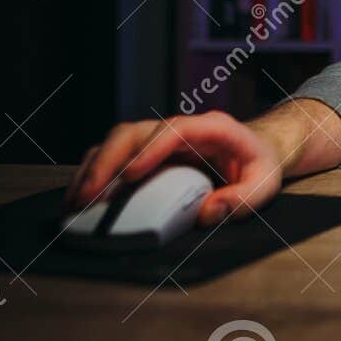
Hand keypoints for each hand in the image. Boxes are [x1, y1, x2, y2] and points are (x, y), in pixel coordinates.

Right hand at [64, 110, 285, 226]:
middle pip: (134, 132)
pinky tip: (82, 199)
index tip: (131, 176)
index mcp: (212, 128)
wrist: (258, 149)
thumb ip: (243, 199)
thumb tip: (207, 212)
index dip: (150, 150)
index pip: (175, 130)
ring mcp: (159, 137)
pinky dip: (95, 174)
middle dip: (108, 163)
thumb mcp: (265, 184)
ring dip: (93, 169)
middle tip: (88, 197)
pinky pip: (114, 155)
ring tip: (76, 203)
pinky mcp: (147, 152)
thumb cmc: (260, 164)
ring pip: (117, 141)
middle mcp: (179, 128)